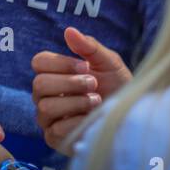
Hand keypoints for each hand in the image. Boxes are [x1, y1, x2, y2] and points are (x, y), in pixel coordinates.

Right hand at [31, 27, 132, 154]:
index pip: (39, 62)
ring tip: (96, 101)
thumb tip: (69, 31)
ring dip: (75, 102)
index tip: (85, 66)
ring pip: (46, 107)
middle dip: (69, 83)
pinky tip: (90, 119)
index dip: (61, 63)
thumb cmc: (117, 86)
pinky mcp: (54, 138)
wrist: (130, 115)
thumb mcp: (108, 62)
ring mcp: (48, 118)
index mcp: (54, 73)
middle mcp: (45, 95)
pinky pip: (56, 129)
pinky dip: (77, 121)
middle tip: (93, 83)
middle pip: (39, 84)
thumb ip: (89, 46)